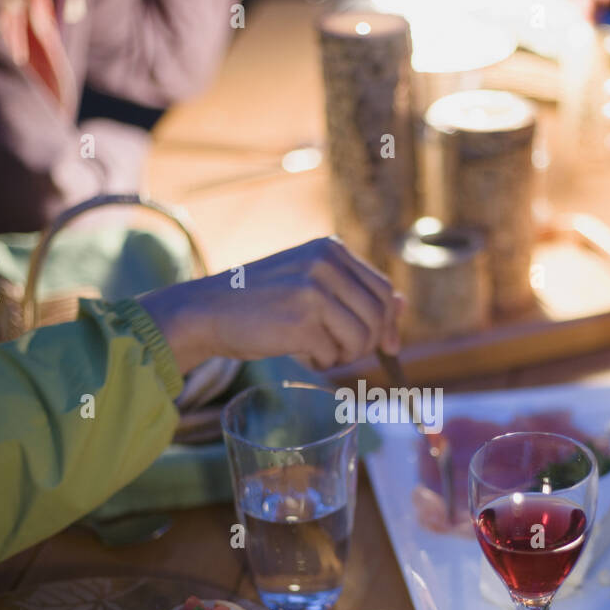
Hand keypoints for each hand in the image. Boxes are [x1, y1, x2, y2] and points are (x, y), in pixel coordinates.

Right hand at [141, 237, 402, 374]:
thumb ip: (353, 292)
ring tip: (314, 347)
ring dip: (342, 354)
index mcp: (331, 248)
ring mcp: (315, 290)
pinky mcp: (303, 320)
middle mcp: (326, 262)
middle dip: (366, 343)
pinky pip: (332, 355)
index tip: (387, 345)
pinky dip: (318, 361)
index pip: (383, 289)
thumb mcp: (309, 284)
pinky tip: (293, 349)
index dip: (388, 322)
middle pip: (378, 316)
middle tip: (340, 351)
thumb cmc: (260, 302)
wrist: (207, 311)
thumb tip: (402, 306)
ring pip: (360, 338)